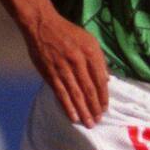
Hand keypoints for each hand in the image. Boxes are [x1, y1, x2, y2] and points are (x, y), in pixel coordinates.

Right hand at [23, 9, 108, 126]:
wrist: (42, 25)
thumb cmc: (68, 33)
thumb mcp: (89, 40)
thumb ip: (99, 60)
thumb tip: (107, 80)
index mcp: (90, 53)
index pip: (100, 80)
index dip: (103, 96)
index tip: (105, 108)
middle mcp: (78, 61)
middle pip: (89, 90)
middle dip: (95, 108)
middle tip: (98, 120)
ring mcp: (63, 69)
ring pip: (76, 94)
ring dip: (83, 111)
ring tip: (89, 123)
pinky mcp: (50, 74)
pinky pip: (61, 94)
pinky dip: (68, 107)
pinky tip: (73, 117)